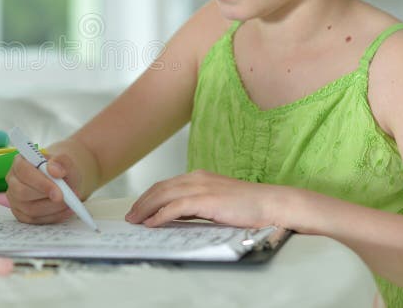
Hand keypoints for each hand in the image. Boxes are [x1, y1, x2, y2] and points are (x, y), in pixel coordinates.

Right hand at [5, 153, 80, 224]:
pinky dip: (53, 217)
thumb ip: (62, 161)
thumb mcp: (66, 162)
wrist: (62, 180)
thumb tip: (54, 170)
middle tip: (65, 198)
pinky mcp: (21, 213)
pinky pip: (34, 220)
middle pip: (21, 192)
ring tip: (68, 202)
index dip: (40, 183)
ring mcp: (15, 198)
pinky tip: (65, 210)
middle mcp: (13, 180)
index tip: (59, 191)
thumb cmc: (60, 170)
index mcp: (20, 162)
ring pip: (29, 209)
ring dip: (52, 208)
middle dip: (46, 197)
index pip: (23, 171)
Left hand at [124, 169, 285, 228]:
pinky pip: (175, 208)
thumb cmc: (248, 206)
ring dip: (146, 209)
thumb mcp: (216, 202)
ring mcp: (201, 187)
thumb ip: (196, 205)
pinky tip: (152, 224)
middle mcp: (197, 178)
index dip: (149, 196)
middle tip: (131, 216)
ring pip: (163, 196)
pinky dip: (160, 215)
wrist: (271, 204)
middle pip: (160, 188)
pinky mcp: (206, 200)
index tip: (139, 208)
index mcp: (199, 177)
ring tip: (135, 221)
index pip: (166, 185)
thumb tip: (175, 215)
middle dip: (142, 202)